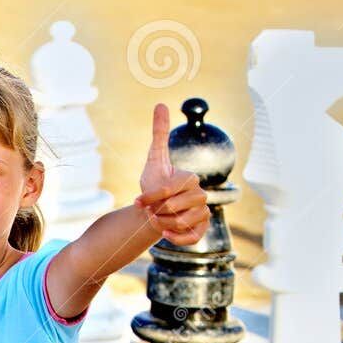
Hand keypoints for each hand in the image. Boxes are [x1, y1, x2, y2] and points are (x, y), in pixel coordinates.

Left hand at [134, 104, 209, 246]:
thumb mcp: (154, 159)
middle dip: (154, 211)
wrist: (156, 208)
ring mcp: (204, 213)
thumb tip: (161, 103)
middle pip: (171, 208)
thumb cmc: (154, 183)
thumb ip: (159, 134)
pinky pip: (190, 238)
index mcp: (190, 178)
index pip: (166, 190)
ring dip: (162, 224)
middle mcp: (201, 195)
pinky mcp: (202, 229)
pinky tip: (165, 233)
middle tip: (151, 210)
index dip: (149, 197)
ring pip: (178, 223)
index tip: (138, 201)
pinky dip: (175, 238)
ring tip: (159, 219)